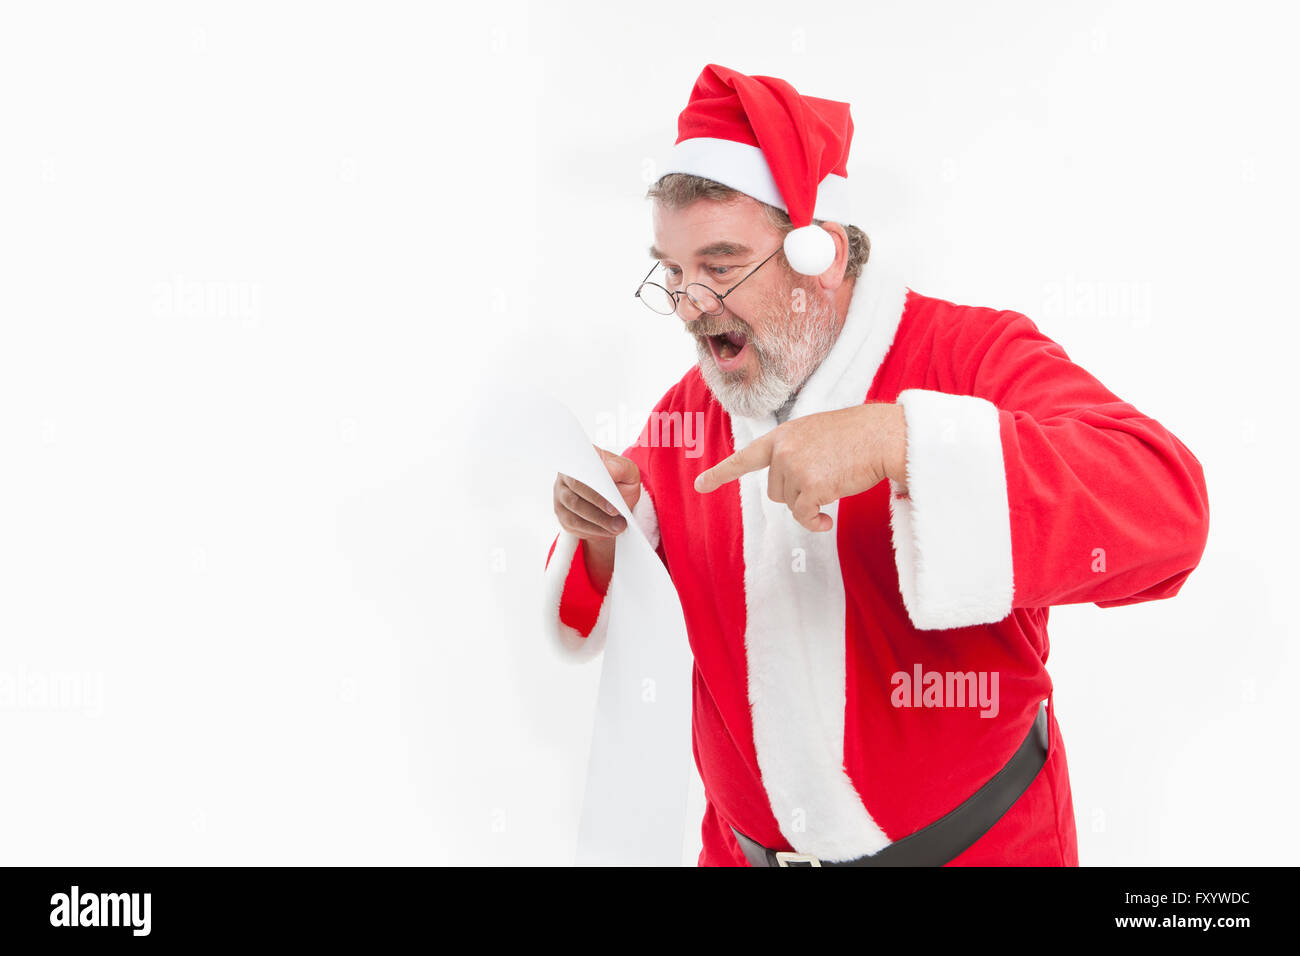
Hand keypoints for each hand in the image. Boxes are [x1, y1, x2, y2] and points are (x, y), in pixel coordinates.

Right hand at [553, 446, 641, 539]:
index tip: (614, 508)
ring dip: (598, 524)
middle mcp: (565, 476)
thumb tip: (610, 470)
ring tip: (618, 528)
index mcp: (579, 460)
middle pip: (575, 497)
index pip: (580, 475)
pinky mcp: (561, 513)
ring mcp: (560, 495)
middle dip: (599, 512)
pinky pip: (573, 525)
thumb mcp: (628, 472)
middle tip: (620, 523)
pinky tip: (607, 531)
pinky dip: (592, 530)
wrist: (615, 497)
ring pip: (574, 514)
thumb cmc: (619, 480)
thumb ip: (621, 468)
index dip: (596, 493)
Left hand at [693, 403, 906, 532]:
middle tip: (826, 475)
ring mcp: (794, 467)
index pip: (746, 457)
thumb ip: (796, 451)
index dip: (721, 473)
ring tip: (835, 480)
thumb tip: (788, 484)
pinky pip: (803, 517)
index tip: (700, 485)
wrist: (883, 436)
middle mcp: (783, 450)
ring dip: (809, 502)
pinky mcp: (810, 486)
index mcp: (783, 435)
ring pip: (789, 504)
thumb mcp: (817, 433)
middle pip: (774, 491)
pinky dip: (814, 522)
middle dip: (797, 492)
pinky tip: (828, 519)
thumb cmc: (858, 436)